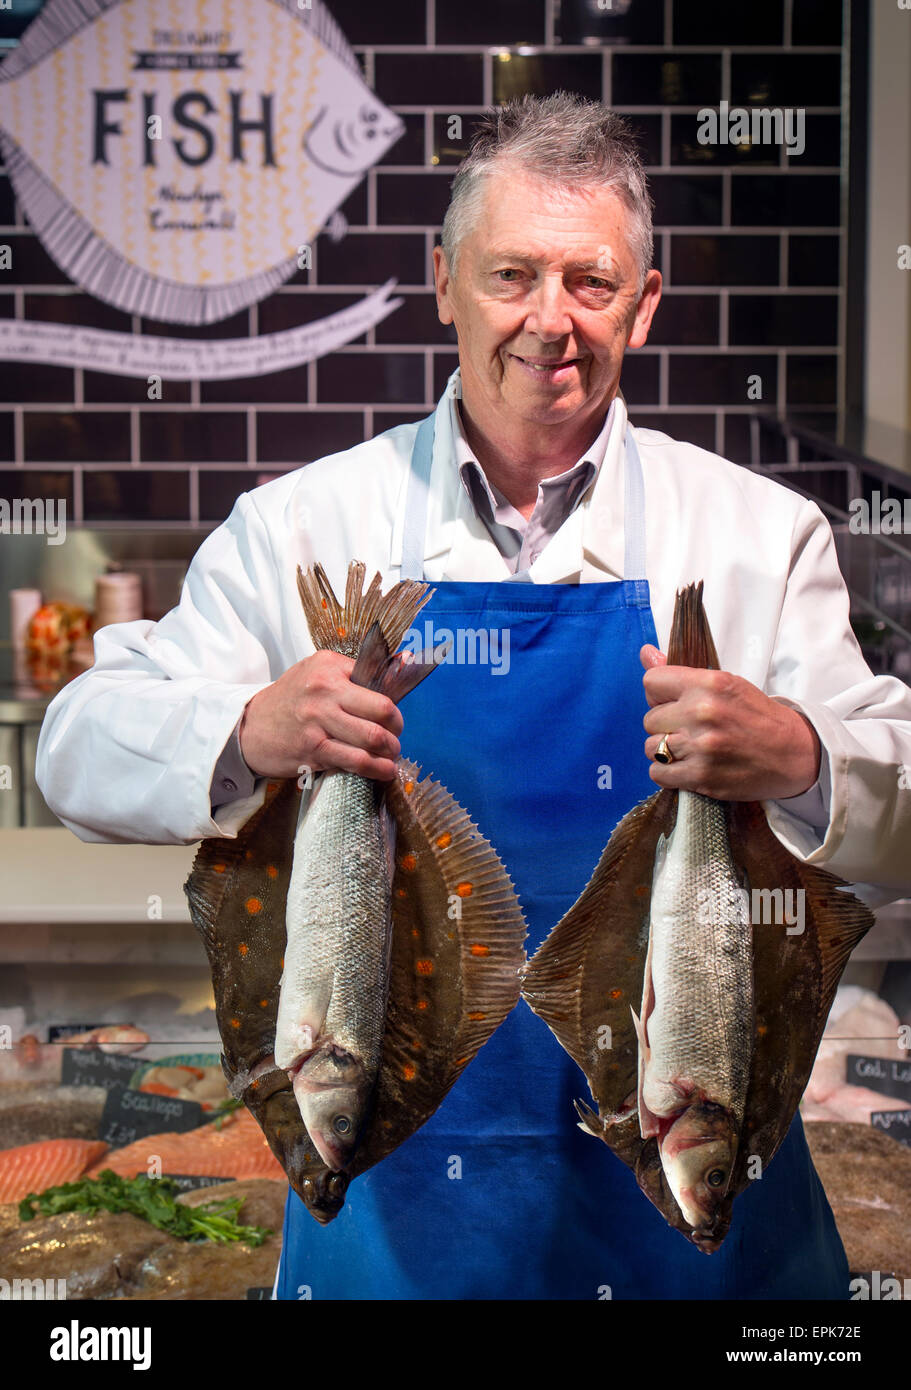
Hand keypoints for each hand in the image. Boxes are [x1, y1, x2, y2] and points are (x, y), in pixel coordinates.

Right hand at [239, 651, 402, 780]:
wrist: (249, 726)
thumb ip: (349, 674)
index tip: (393, 716)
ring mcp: (318, 720)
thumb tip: (398, 671)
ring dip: (390, 751)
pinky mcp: (313, 749)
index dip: (391, 702)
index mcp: (328, 666)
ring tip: (391, 755)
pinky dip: (376, 768)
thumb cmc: (288, 701)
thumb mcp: (314, 673)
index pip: (376, 681)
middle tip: (395, 736)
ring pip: (372, 738)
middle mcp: (324, 690)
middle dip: (397, 728)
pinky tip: (384, 771)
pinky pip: (355, 761)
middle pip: (382, 710)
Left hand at [639, 645, 820, 800]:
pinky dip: (668, 773)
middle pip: (650, 719)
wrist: (793, 754)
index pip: (651, 682)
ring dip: (666, 751)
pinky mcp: (701, 776)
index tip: (675, 703)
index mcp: (709, 684)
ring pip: (652, 747)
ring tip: (690, 749)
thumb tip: (645, 653)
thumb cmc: (758, 717)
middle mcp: (702, 713)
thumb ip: (682, 673)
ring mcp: (701, 747)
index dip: (659, 695)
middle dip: (666, 725)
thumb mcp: (726, 684)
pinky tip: (688, 766)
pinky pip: (658, 773)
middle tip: (691, 729)